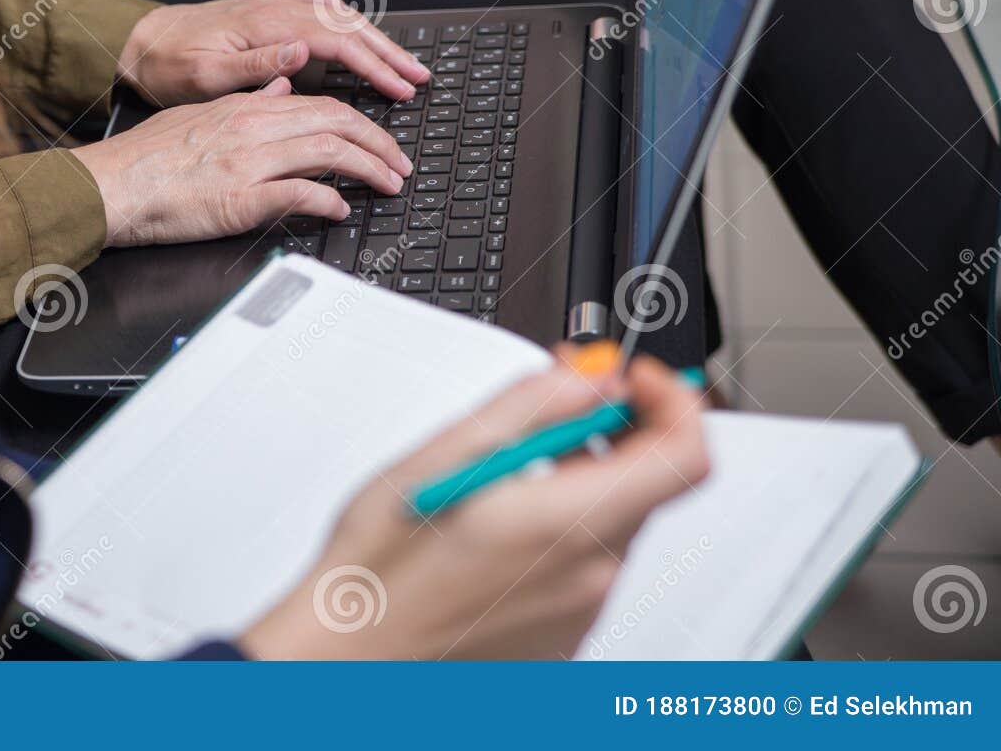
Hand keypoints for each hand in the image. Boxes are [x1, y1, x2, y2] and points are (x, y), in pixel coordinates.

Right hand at [72, 79, 410, 246]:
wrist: (112, 185)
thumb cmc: (147, 159)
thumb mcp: (200, 116)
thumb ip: (246, 101)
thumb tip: (281, 89)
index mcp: (246, 109)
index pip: (321, 104)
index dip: (361, 122)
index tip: (380, 141)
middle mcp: (254, 129)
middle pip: (336, 123)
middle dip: (379, 143)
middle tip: (401, 165)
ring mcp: (249, 163)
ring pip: (329, 152)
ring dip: (368, 169)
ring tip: (389, 185)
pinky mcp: (240, 198)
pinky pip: (300, 193)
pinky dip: (330, 200)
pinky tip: (342, 209)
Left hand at [117, 0, 430, 105]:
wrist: (141, 41)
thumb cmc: (168, 64)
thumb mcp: (204, 75)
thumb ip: (255, 65)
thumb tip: (302, 53)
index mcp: (266, 24)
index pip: (337, 43)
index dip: (374, 67)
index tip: (400, 89)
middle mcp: (276, 7)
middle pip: (348, 25)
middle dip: (389, 52)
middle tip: (420, 78)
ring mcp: (275, 5)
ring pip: (341, 14)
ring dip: (376, 37)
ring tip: (403, 63)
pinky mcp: (270, 11)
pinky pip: (323, 9)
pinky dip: (351, 22)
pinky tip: (360, 35)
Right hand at [239, 351, 708, 659]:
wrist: (350, 658)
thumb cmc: (379, 569)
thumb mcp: (443, 455)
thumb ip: (530, 406)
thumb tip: (588, 376)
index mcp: (566, 525)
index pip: (684, 455)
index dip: (669, 399)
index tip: (631, 377)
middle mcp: (590, 575)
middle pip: (647, 483)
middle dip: (609, 431)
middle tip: (552, 403)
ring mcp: (580, 612)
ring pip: (611, 520)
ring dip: (577, 481)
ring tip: (498, 477)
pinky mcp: (563, 635)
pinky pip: (585, 563)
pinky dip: (557, 528)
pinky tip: (494, 529)